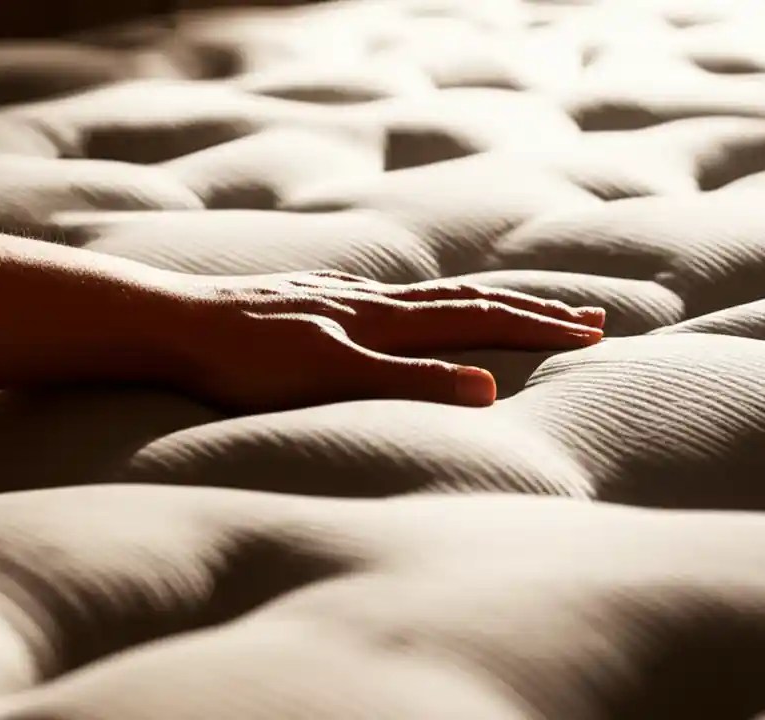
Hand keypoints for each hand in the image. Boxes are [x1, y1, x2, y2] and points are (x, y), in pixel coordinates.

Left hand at [159, 270, 604, 411]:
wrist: (174, 323)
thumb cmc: (246, 359)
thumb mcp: (331, 376)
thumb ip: (411, 382)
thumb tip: (488, 389)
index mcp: (388, 320)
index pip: (482, 319)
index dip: (539, 326)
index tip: (590, 330)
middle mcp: (379, 301)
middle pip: (474, 300)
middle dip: (535, 311)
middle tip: (588, 316)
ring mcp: (353, 298)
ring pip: (442, 296)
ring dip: (497, 302)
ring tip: (531, 306)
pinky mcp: (327, 303)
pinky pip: (407, 299)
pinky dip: (446, 302)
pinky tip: (434, 309)